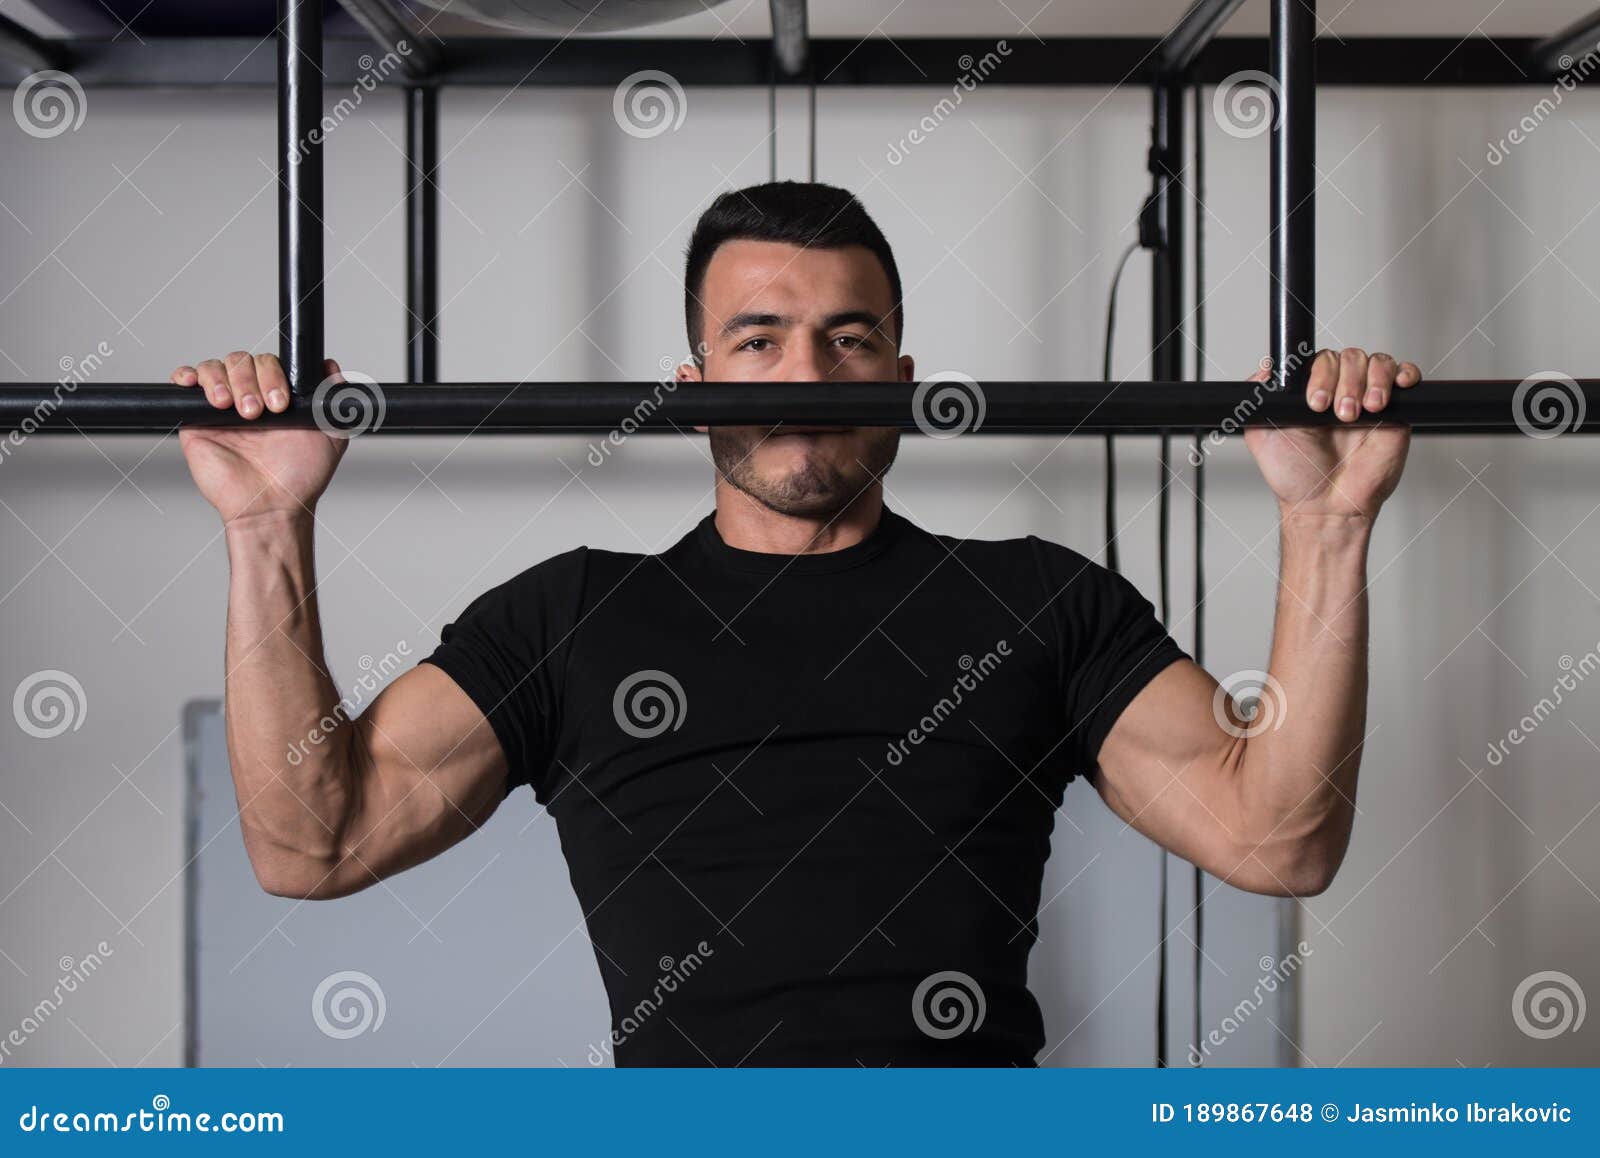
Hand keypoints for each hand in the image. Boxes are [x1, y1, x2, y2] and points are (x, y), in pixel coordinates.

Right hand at [173, 352, 348, 525]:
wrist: (271, 503)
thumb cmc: (300, 477)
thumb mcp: (331, 435)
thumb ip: (331, 400)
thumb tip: (329, 366)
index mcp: (276, 396)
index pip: (268, 363)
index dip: (273, 374)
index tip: (280, 403)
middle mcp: (249, 397)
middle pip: (241, 360)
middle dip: (251, 381)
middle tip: (258, 413)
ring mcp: (222, 408)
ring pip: (216, 367)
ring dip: (224, 382)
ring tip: (236, 412)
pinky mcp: (196, 420)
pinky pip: (185, 384)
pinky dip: (187, 375)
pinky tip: (195, 384)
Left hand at [1244, 347, 1421, 522]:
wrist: (1328, 505)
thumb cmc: (1296, 476)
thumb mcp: (1261, 434)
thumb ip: (1259, 399)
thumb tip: (1265, 368)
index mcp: (1311, 392)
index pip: (1320, 360)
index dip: (1320, 374)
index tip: (1315, 403)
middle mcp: (1340, 391)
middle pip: (1350, 358)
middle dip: (1345, 383)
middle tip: (1339, 415)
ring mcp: (1368, 399)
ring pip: (1376, 362)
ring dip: (1371, 381)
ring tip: (1361, 412)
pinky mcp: (1396, 411)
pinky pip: (1404, 376)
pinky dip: (1404, 373)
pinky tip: (1397, 385)